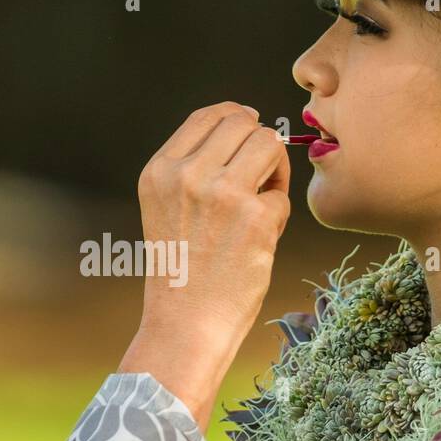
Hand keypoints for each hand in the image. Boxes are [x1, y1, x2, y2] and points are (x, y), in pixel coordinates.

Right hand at [119, 102, 290, 432]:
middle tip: (259, 178)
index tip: (250, 132)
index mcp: (159, 171)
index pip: (207, 115)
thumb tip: (253, 126)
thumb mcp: (169, 208)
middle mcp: (185, 176)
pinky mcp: (255, 217)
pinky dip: (277, 213)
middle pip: (242, 123)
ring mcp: (221, 194)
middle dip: (258, 144)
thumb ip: (197, 167)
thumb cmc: (185, 270)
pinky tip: (258, 239)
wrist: (186, 325)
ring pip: (268, 144)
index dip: (236, 117)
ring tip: (261, 203)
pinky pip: (282, 194)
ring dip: (273, 170)